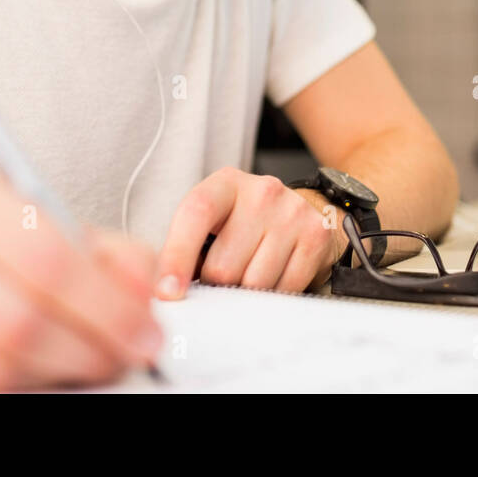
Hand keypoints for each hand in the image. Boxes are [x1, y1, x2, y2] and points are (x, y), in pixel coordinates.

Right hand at [0, 166, 161, 391]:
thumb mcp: (29, 217)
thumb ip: (102, 249)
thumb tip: (151, 288)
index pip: (48, 256)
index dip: (108, 304)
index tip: (147, 329)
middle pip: (23, 317)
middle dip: (92, 346)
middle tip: (127, 355)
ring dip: (60, 372)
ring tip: (92, 363)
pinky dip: (21, 384)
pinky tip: (43, 369)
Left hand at [155, 168, 343, 298]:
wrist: (300, 213)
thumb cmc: (244, 223)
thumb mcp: (213, 221)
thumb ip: (186, 247)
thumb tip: (160, 288)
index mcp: (226, 183)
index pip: (196, 213)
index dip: (177, 255)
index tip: (168, 291)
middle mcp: (262, 191)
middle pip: (223, 265)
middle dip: (217, 282)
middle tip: (222, 274)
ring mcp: (292, 212)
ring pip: (254, 283)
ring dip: (246, 291)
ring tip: (249, 271)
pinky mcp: (316, 236)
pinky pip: (285, 289)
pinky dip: (273, 293)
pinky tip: (273, 274)